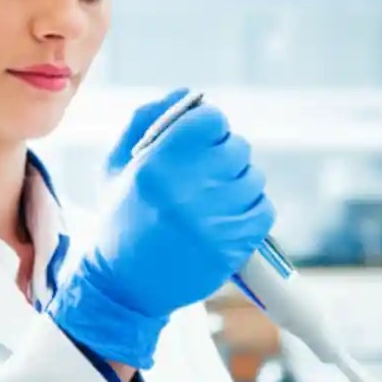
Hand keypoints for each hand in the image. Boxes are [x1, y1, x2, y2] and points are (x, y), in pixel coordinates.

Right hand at [50, 89, 274, 368]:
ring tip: (215, 199)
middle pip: (238, 146)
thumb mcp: (116, 165)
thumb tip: (187, 95)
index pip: (212, 119)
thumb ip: (146, 121)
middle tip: (207, 173)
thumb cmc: (121, 219)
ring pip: (254, 178)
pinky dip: (252, 210)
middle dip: (225, 155)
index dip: (209, 127)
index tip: (201, 140)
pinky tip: (229, 217)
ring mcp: (214, 219)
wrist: (125, 286)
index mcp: (157, 164)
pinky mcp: (233, 246)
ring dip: (239, 184)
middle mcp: (187, 189)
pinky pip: (264, 209)